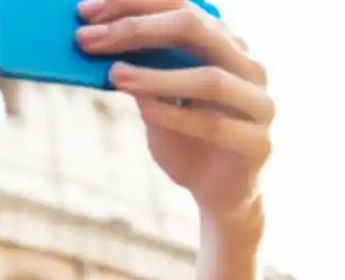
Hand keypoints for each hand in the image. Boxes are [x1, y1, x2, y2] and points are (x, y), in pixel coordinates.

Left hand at [76, 0, 273, 219]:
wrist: (219, 197)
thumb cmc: (185, 141)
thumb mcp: (154, 102)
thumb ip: (139, 74)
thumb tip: (94, 44)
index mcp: (225, 46)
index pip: (182, 6)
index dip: (134, 3)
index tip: (86, 10)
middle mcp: (247, 66)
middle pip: (197, 28)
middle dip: (139, 28)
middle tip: (90, 38)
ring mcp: (258, 104)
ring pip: (211, 78)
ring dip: (156, 75)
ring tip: (114, 74)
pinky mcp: (256, 144)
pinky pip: (214, 125)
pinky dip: (174, 114)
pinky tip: (143, 108)